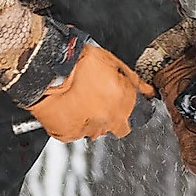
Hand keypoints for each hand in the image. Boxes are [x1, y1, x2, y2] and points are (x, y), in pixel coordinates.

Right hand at [29, 43, 154, 141]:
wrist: (48, 68)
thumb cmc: (78, 61)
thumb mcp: (113, 62)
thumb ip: (133, 81)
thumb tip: (148, 91)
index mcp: (123, 103)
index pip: (138, 114)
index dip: (130, 105)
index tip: (124, 100)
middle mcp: (108, 120)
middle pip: (119, 127)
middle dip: (114, 116)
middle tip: (100, 100)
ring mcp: (88, 130)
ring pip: (97, 131)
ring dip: (93, 119)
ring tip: (80, 100)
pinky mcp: (67, 134)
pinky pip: (75, 133)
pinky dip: (73, 122)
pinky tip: (68, 106)